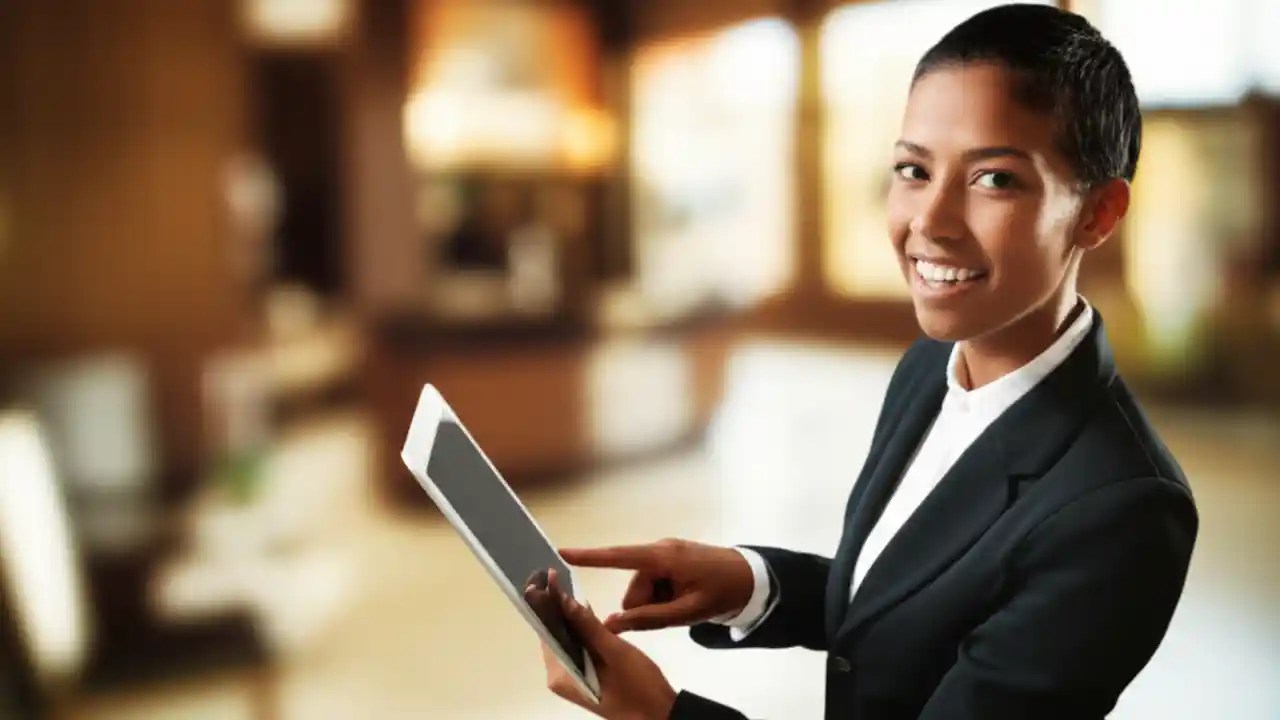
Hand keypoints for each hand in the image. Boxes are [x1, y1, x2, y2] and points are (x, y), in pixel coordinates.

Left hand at [535, 570, 676, 719]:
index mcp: (562, 675)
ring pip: (566, 639)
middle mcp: (561, 677)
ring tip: (564, 585)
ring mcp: (573, 677)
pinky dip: (580, 629)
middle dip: (555, 606)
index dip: (545, 603)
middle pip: (554, 634)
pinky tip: (583, 610)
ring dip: (568, 616)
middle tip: (554, 575)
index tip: (545, 577)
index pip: (546, 632)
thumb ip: (589, 626)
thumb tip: (563, 600)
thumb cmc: (639, 688)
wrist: (660, 716)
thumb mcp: (615, 653)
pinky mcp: (585, 675)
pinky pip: (578, 646)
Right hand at [560, 539, 753, 632]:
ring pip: (643, 590)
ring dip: (657, 603)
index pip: (618, 556)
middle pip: (633, 588)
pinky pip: (654, 583)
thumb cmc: (722, 592)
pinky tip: (683, 599)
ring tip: (685, 605)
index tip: (562, 552)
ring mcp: (665, 553)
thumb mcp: (687, 612)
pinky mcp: (670, 558)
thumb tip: (613, 623)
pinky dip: (663, 597)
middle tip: (676, 613)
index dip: (589, 556)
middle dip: (646, 606)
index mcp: (663, 557)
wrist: (752, 578)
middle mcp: (660, 550)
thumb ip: (649, 618)